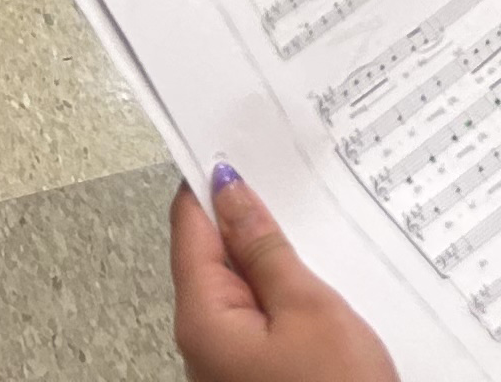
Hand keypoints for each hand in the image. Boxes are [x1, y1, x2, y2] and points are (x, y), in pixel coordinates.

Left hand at [170, 173, 400, 381]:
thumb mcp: (308, 308)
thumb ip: (265, 247)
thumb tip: (229, 191)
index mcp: (203, 319)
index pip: (189, 227)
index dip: (208, 181)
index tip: (233, 142)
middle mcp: (203, 343)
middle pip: (210, 255)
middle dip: (243, 214)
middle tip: (281, 169)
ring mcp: (229, 363)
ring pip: (238, 286)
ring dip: (268, 253)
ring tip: (305, 215)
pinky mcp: (258, 376)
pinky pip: (257, 316)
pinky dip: (279, 288)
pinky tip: (310, 273)